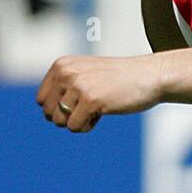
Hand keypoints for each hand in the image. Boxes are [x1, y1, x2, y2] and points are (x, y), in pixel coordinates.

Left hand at [37, 54, 164, 131]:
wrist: (149, 76)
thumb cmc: (120, 79)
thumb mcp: (86, 74)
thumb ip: (64, 86)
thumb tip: (46, 114)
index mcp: (61, 65)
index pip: (41, 100)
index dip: (59, 108)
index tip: (81, 101)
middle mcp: (66, 73)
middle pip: (48, 113)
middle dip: (68, 117)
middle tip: (90, 106)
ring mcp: (78, 85)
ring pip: (60, 122)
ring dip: (79, 121)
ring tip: (97, 108)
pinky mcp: (90, 99)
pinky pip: (75, 127)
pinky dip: (88, 126)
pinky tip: (103, 112)